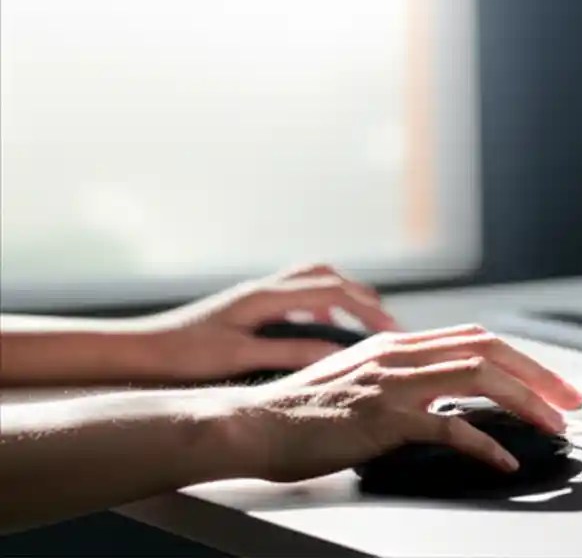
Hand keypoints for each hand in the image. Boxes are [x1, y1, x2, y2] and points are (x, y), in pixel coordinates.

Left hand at [145, 264, 401, 381]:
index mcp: (266, 296)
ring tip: (361, 321)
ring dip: (342, 294)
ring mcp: (256, 296)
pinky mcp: (249, 308)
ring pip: (313, 280)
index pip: (333, 290)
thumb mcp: (240, 357)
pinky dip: (320, 304)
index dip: (368, 308)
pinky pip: (297, 294)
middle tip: (384, 322)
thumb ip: (291, 354)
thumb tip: (337, 355)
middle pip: (328, 275)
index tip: (392, 329)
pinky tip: (320, 327)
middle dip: (362, 294)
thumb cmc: (182, 356)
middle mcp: (264, 288)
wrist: (139, 352)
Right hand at [225, 324, 581, 481]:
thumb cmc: (304, 411)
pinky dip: (483, 444)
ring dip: (525, 403)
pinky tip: (504, 460)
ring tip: (553, 427)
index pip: (478, 339)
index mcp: (400, 344)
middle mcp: (401, 355)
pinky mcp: (382, 419)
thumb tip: (448, 391)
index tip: (552, 382)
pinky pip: (447, 428)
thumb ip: (404, 376)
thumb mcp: (362, 379)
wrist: (252, 425)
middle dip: (539, 374)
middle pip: (490, 351)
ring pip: (478, 380)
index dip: (523, 358)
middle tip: (572, 402)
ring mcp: (392, 384)